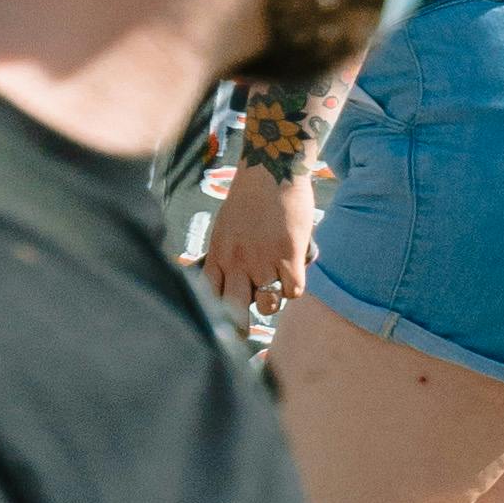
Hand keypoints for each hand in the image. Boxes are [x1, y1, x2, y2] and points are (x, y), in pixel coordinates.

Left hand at [201, 155, 317, 323]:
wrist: (271, 170)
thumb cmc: (248, 198)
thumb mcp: (224, 229)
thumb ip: (224, 256)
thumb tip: (224, 281)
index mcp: (218, 256)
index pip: (209, 299)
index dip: (215, 317)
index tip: (220, 326)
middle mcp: (237, 263)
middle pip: (235, 312)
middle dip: (240, 327)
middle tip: (246, 332)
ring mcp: (264, 260)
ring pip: (268, 305)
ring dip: (273, 300)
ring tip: (276, 286)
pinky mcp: (289, 254)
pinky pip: (294, 290)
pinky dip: (295, 287)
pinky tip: (293, 274)